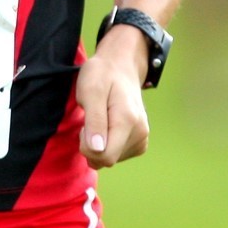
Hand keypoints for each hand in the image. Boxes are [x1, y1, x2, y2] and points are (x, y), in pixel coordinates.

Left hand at [76, 25, 150, 169]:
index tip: (84, 127)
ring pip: (111, 159)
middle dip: (92, 146)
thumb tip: (97, 149)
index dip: (87, 146)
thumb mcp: (91, 91)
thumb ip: (94, 121)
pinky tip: (107, 126)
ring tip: (100, 119)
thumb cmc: (102, 75)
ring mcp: (143, 137)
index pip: (104, 156)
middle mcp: (140, 132)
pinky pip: (118, 155)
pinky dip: (108, 145)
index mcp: (128, 121)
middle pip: (107, 160)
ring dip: (99, 145)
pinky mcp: (140, 141)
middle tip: (91, 120)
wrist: (121, 67)